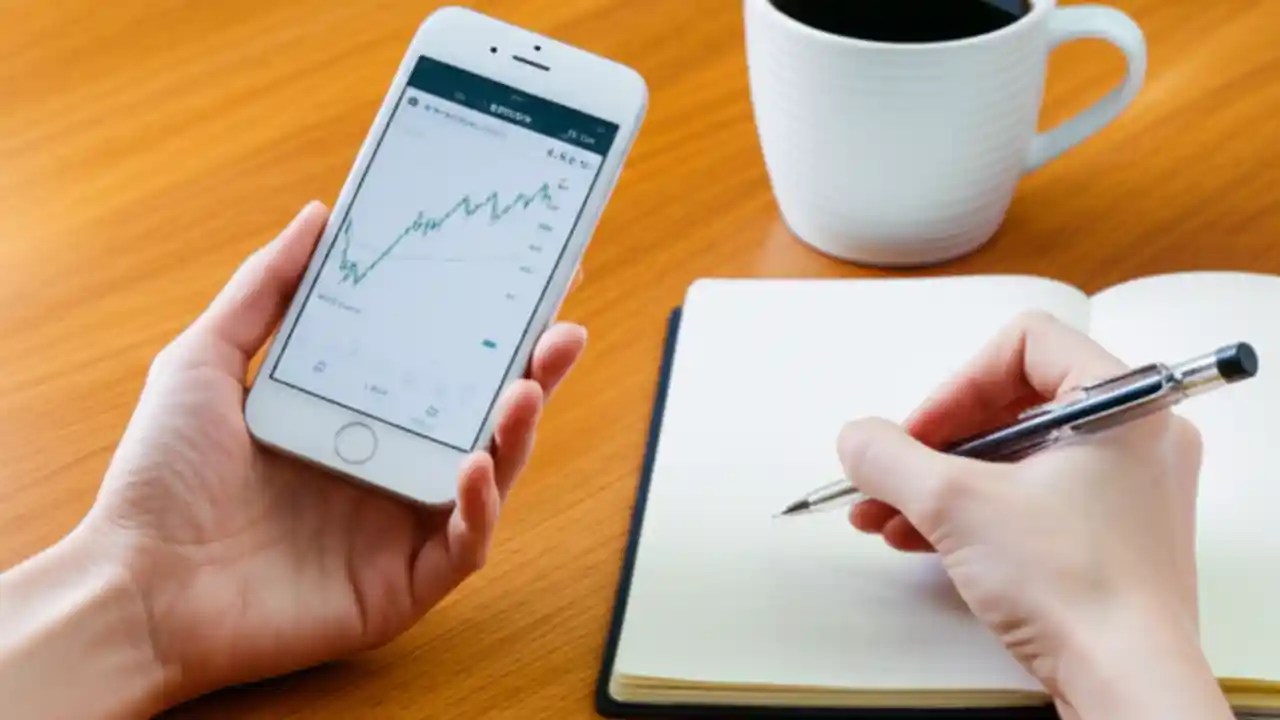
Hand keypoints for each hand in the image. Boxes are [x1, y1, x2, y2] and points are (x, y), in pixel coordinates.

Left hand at [78, 201, 587, 707]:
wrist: (136, 586)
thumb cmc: (162, 479)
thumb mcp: (205, 360)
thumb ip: (266, 288)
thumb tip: (319, 217)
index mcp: (353, 417)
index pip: (439, 365)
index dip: (487, 328)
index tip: (523, 280)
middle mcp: (386, 467)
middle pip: (482, 416)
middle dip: (533, 373)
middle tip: (562, 330)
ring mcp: (399, 528)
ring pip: (491, 476)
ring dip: (520, 432)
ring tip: (529, 388)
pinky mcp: (403, 584)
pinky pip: (464, 545)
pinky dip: (480, 507)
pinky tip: (473, 466)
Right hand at [836, 312, 1230, 719]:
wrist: (1125, 683)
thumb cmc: (1079, 592)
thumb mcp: (955, 505)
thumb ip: (891, 458)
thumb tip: (859, 439)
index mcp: (1124, 404)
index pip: (1026, 344)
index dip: (958, 383)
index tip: (921, 432)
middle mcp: (1137, 438)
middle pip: (1013, 402)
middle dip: (937, 442)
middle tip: (895, 471)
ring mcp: (1128, 488)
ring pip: (1015, 456)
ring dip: (942, 481)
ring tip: (887, 512)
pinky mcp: (1111, 535)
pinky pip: (1031, 497)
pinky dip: (975, 510)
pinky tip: (919, 535)